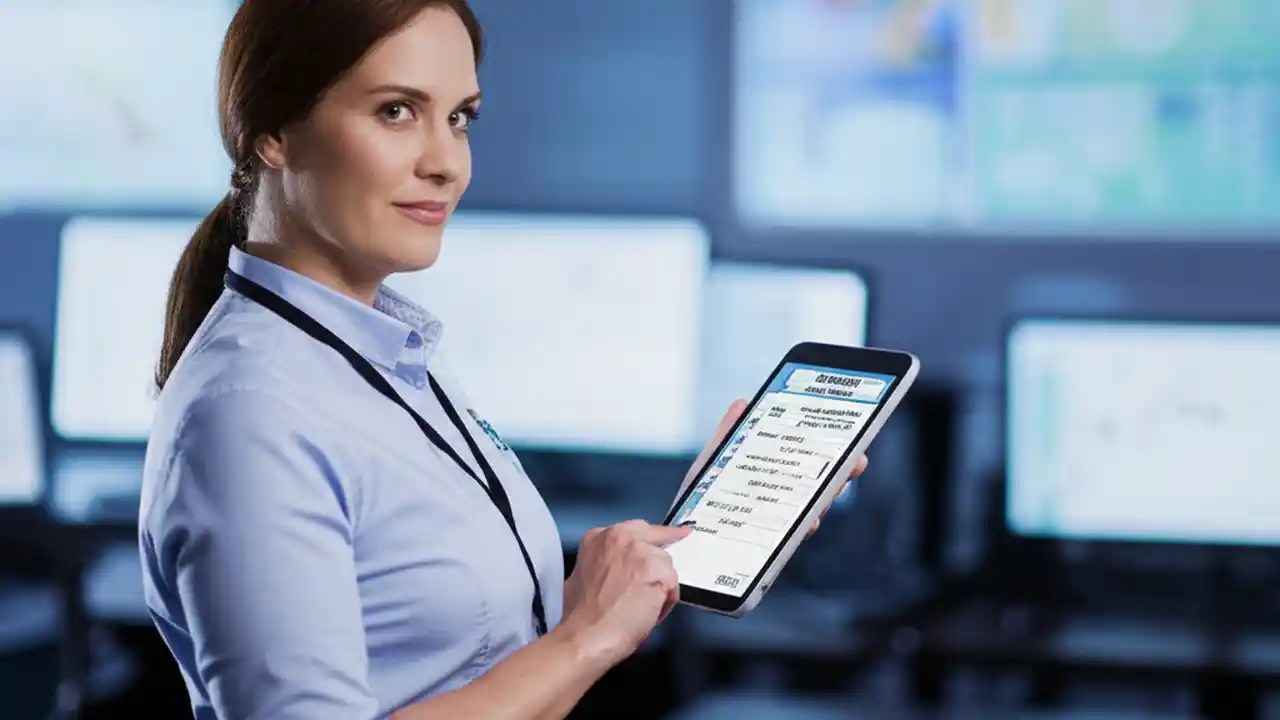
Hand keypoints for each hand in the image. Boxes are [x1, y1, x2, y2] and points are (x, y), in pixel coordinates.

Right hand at [561, 520, 690, 664]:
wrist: (586, 634)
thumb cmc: (579, 615)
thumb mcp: (583, 574)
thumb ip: (604, 562)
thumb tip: (618, 570)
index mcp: (599, 536)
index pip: (634, 529)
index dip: (650, 537)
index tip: (667, 535)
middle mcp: (622, 537)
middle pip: (655, 539)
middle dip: (660, 553)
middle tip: (677, 547)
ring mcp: (642, 551)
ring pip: (665, 565)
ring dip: (660, 586)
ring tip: (643, 608)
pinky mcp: (659, 570)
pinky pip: (673, 586)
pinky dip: (666, 602)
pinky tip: (650, 614)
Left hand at [679, 400, 869, 535]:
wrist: (675, 552)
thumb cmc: (694, 508)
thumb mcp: (709, 465)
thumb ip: (726, 436)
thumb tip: (743, 403)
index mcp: (766, 484)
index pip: (801, 466)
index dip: (825, 453)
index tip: (848, 440)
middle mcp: (773, 508)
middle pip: (812, 489)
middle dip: (837, 474)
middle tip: (857, 460)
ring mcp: (771, 531)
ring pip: (806, 513)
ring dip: (825, 500)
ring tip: (838, 485)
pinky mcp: (763, 552)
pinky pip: (787, 540)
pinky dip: (799, 528)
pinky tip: (809, 519)